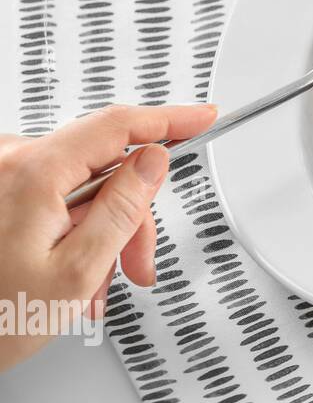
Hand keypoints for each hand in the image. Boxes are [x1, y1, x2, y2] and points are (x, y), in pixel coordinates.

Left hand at [0, 104, 217, 371]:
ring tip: (91, 285)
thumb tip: (152, 162)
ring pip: (84, 186)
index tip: (202, 117)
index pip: (118, 127)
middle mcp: (10, 161)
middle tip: (136, 264)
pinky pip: (55, 194)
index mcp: (32, 173)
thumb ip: (122, 209)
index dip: (169, 121)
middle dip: (130, 216)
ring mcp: (1, 173)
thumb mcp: (76, 271)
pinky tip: (68, 268)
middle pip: (105, 167)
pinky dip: (73, 228)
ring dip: (100, 232)